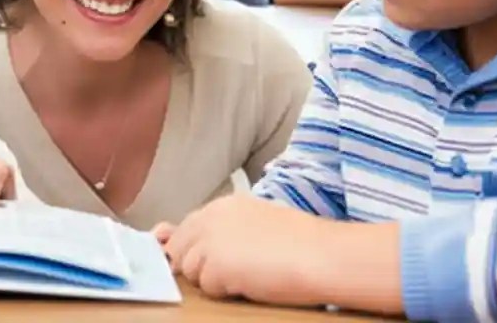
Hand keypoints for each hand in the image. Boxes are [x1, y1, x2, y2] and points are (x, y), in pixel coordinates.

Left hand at [159, 194, 399, 310]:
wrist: (322, 255)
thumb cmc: (300, 243)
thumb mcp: (255, 224)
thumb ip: (221, 230)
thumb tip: (174, 239)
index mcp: (223, 205)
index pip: (186, 228)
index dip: (196, 248)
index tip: (213, 260)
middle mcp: (211, 217)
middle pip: (180, 249)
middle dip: (200, 264)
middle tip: (235, 270)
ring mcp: (210, 240)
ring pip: (191, 270)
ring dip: (213, 278)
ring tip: (248, 274)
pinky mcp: (216, 265)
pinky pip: (208, 288)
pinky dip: (226, 291)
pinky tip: (251, 282)